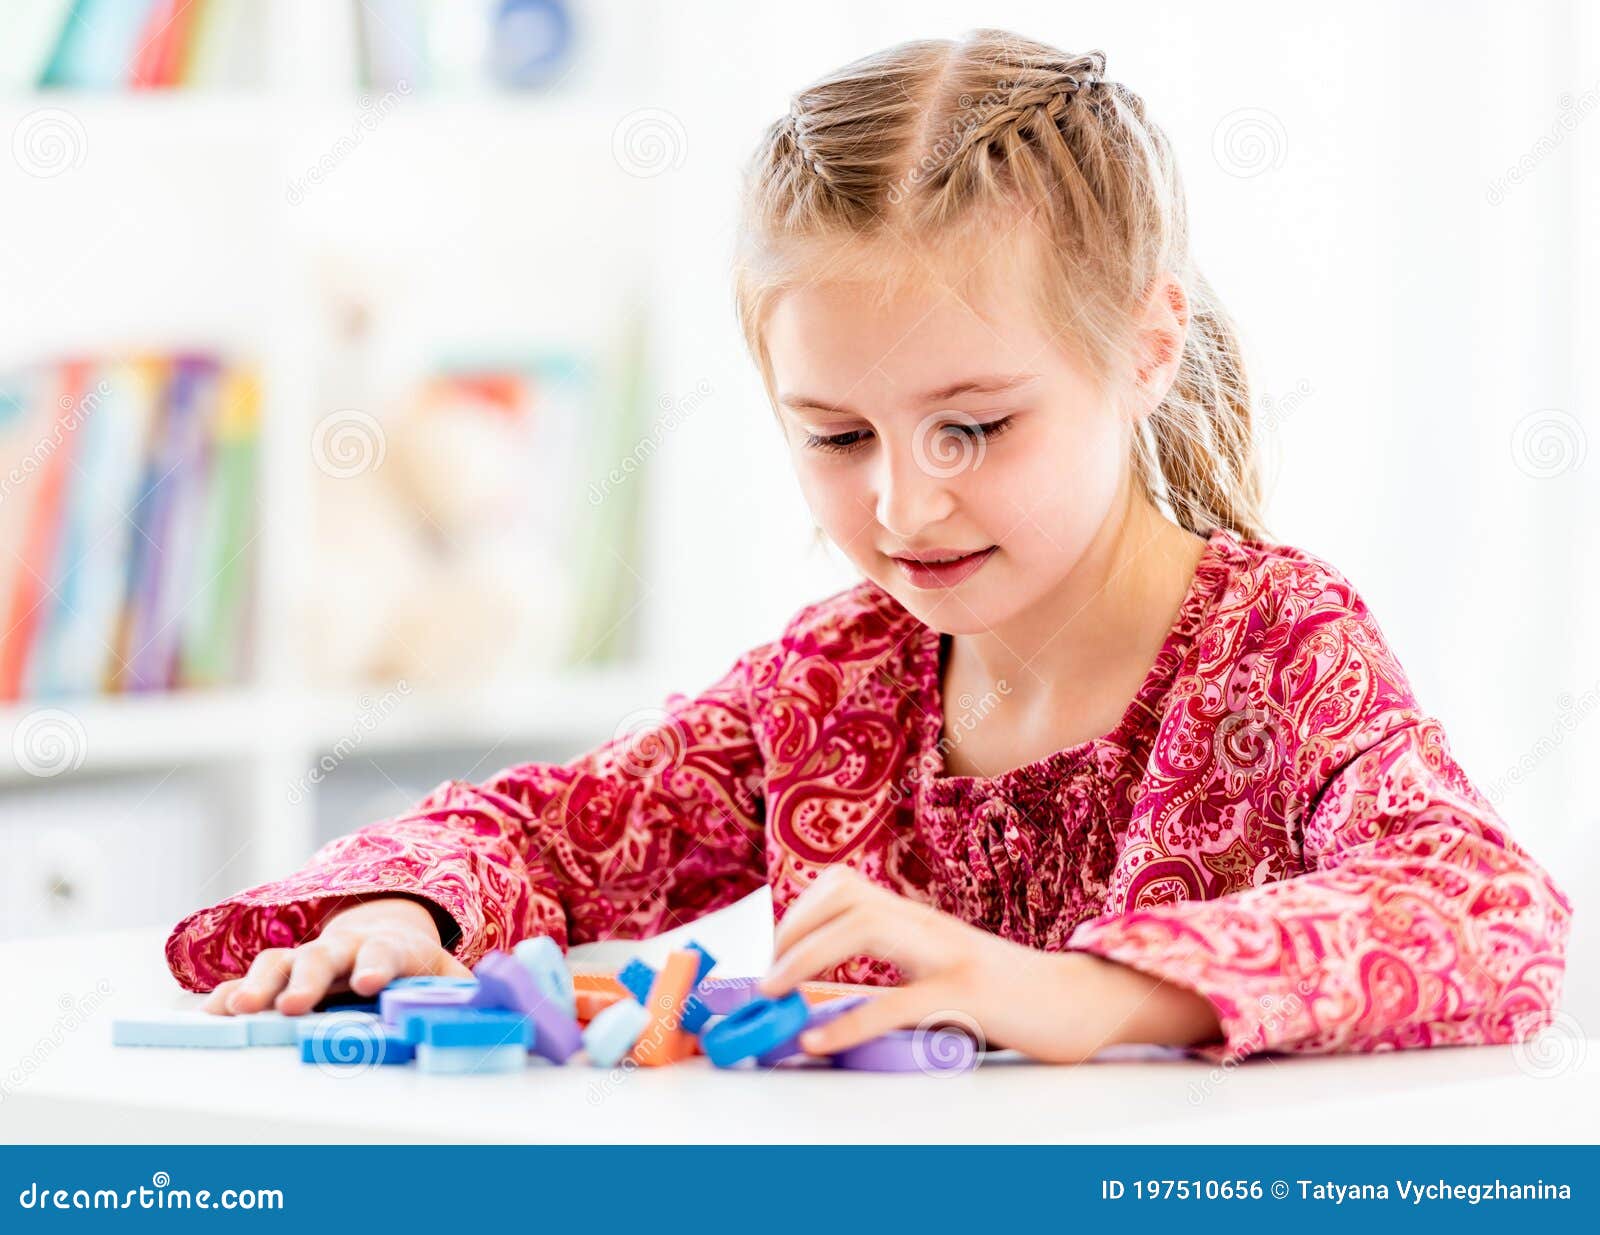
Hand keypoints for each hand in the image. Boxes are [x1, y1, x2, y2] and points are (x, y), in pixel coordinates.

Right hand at [201, 895, 471, 1016]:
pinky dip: (229, 993)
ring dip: (258, 985)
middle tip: (292, 1005)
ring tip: (237, 1009)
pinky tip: (211, 1012)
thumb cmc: (414, 964)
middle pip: (322, 957)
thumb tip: (491, 1006)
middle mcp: (342, 949)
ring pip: (279, 964)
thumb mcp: (444, 971)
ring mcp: (307, 958)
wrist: (383, 929)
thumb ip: (462, 988)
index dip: (376, 966)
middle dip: (307, 979)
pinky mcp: (280, 973)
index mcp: (388, 948)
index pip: (384, 954)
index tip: (368, 983)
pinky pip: (251, 979)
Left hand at [758, 866, 1221, 1061]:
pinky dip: (850, 1021)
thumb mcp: (940, 977)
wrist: (1081, 1002)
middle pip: (847, 900)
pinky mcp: (969, 993)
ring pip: (866, 930)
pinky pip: (899, 1001)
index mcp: (920, 921)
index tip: (776, 954)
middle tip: (768, 978)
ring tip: (776, 994)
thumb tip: (823, 1001)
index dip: (801, 914)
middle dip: (794, 933)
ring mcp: (951, 955)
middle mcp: (930, 926)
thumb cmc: (1008, 997)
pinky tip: (819, 1040)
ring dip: (808, 959)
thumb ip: (890, 979)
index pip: (847, 888)